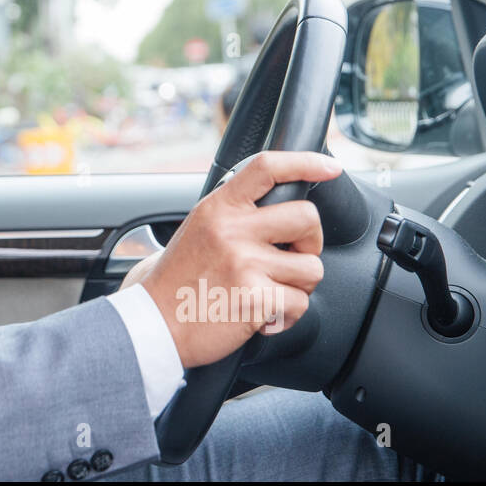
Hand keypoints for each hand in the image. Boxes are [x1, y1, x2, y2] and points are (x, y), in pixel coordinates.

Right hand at [121, 150, 341, 368]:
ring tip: (269, 292)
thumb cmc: (179, 279)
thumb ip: (235, 214)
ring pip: (312, 267)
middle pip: (307, 217)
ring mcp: (245, 262)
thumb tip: (279, 208)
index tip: (329, 167)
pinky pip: (300, 303)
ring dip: (298, 285)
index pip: (267, 168)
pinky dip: (286, 315)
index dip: (305, 162)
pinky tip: (262, 315)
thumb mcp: (199, 228)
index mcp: (219, 208)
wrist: (156, 323)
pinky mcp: (256, 297)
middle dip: (311, 242)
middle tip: (292, 258)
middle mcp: (232, 229)